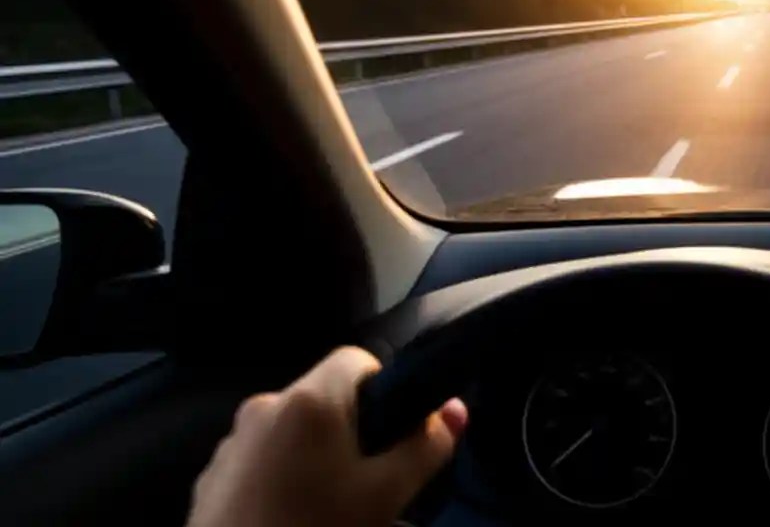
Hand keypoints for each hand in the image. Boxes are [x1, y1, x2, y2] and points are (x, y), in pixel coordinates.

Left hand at [187, 346, 467, 526]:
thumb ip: (425, 447)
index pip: (358, 359)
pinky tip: (289, 515)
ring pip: (293, 432)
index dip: (384, 391)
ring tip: (327, 505)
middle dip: (351, 432)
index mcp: (309, 399)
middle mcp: (264, 405)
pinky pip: (262, 458)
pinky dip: (281, 476)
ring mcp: (232, 441)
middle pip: (325, 399)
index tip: (392, 436)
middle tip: (367, 481)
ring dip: (315, 456)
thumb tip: (455, 409)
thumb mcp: (384, 495)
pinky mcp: (212, 474)